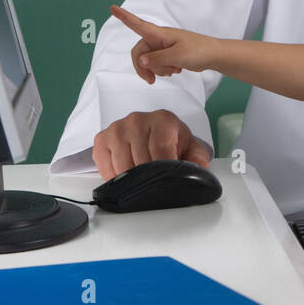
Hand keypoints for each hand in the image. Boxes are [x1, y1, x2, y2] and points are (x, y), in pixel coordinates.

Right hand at [93, 109, 212, 178]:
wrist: (157, 132)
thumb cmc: (173, 141)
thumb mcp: (192, 150)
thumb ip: (199, 162)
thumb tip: (201, 175)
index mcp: (163, 120)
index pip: (160, 150)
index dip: (164, 171)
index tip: (167, 183)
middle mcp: (138, 120)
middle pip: (141, 161)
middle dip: (150, 179)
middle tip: (156, 184)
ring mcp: (118, 128)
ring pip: (122, 167)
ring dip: (133, 180)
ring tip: (143, 179)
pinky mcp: (102, 138)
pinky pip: (105, 167)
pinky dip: (115, 177)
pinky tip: (127, 175)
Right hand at [109, 4, 218, 82]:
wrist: (213, 56)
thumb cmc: (199, 50)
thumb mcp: (178, 55)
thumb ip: (158, 59)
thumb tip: (141, 61)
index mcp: (159, 34)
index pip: (138, 24)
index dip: (124, 17)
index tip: (113, 8)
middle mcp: (158, 39)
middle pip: (139, 53)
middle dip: (143, 67)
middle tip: (150, 80)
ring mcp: (163, 47)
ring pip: (148, 61)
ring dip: (157, 70)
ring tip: (173, 70)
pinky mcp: (167, 55)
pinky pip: (157, 65)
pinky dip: (163, 70)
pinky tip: (175, 70)